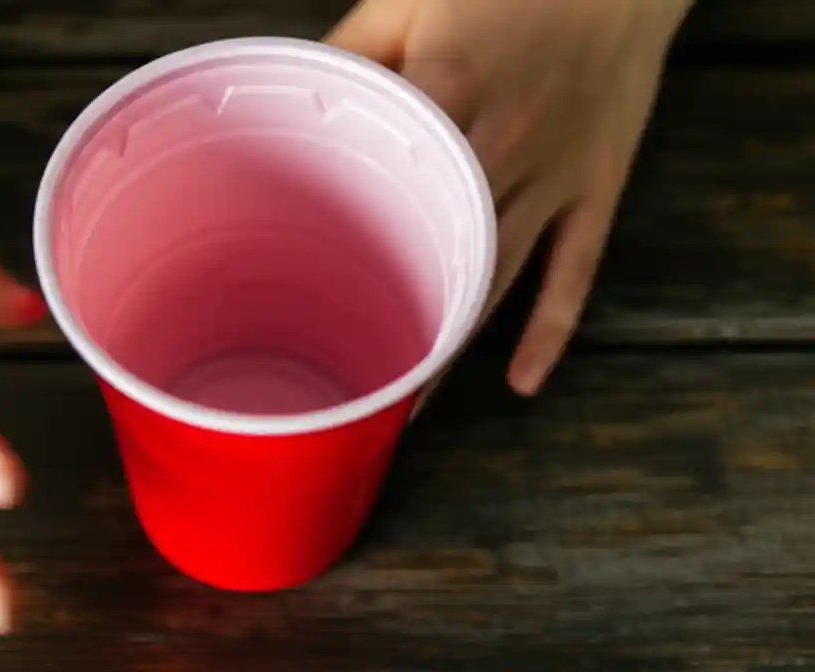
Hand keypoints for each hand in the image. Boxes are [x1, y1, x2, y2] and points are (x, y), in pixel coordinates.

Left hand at [328, 0, 690, 394]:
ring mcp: (556, 176)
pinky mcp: (595, 191)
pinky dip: (549, 330)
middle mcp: (504, 144)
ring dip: (453, 343)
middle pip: (442, 252)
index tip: (303, 301)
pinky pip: (573, 274)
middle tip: (352, 383)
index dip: (344, 245)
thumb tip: (294, 101)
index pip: (390, 184)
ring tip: (411, 402)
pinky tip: (521, 381)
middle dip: (398, 322)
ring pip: (496, 277)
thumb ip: (349, 51)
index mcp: (449, 91)